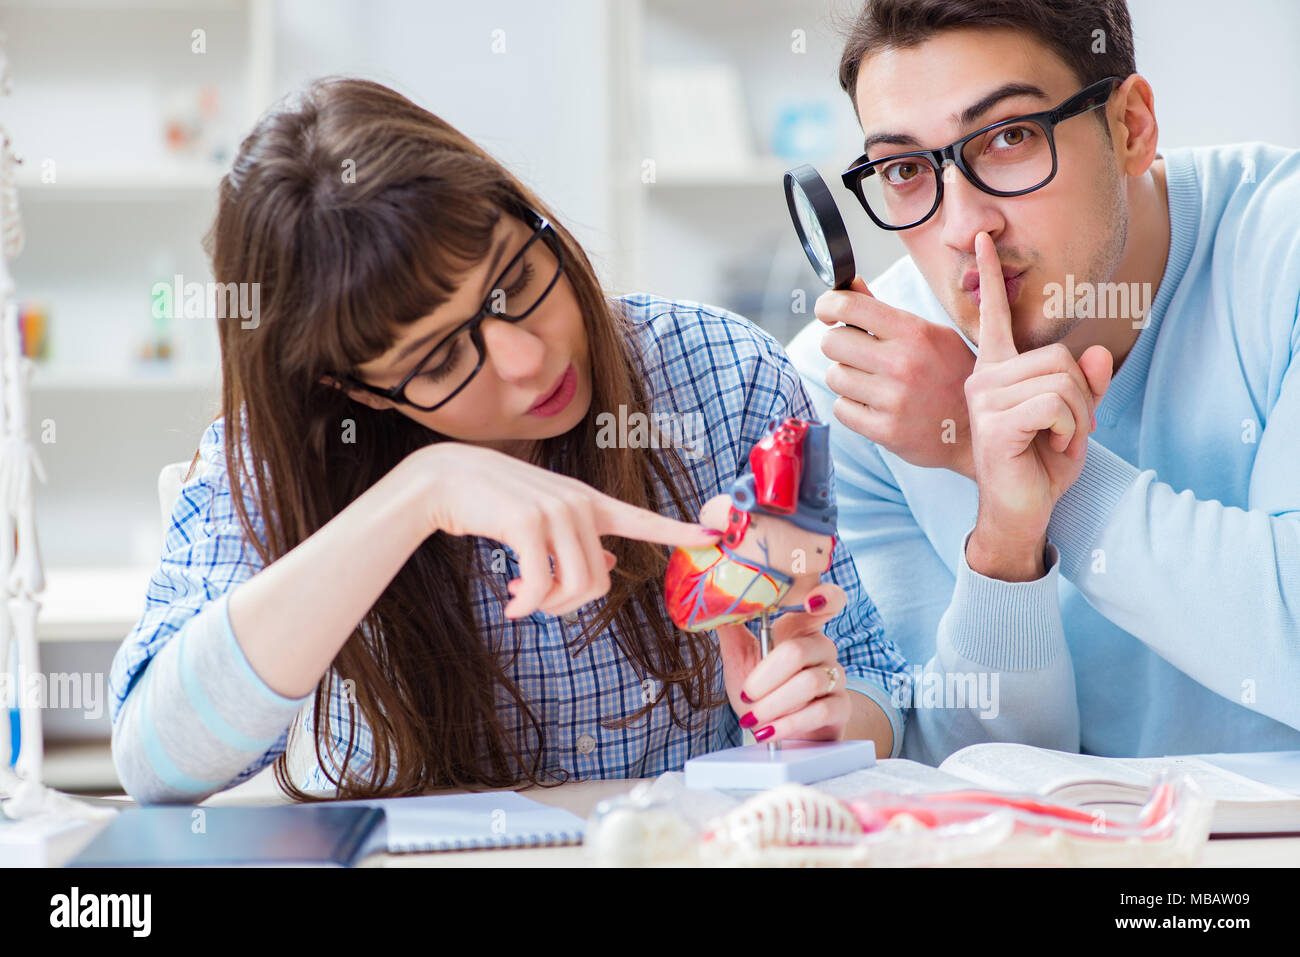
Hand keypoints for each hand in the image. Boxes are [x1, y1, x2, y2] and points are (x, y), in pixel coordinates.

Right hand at [412, 442, 722, 618]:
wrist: (445, 478)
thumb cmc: (493, 501)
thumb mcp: (543, 515)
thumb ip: (578, 538)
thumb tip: (610, 564)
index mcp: (587, 502)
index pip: (641, 518)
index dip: (677, 531)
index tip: (714, 534)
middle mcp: (579, 504)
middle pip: (599, 580)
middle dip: (569, 604)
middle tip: (536, 603)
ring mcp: (556, 511)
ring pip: (576, 585)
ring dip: (548, 607)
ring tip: (522, 600)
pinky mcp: (528, 524)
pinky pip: (542, 585)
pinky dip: (526, 606)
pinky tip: (511, 606)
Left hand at [713, 584, 850, 742]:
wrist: (777, 732)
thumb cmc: (761, 692)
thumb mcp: (740, 659)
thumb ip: (731, 628)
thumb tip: (712, 597)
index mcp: (801, 628)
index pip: (826, 602)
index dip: (825, 596)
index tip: (810, 599)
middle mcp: (823, 648)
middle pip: (798, 651)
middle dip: (765, 678)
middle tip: (746, 694)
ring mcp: (836, 677)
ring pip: (809, 683)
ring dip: (773, 704)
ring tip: (752, 718)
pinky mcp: (841, 708)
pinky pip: (820, 712)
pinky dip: (789, 724)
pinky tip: (770, 732)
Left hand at [817, 276, 976, 477]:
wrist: (976, 430)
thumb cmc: (952, 376)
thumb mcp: (932, 335)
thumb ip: (887, 313)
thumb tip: (850, 285)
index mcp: (914, 332)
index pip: (849, 306)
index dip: (827, 306)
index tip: (826, 313)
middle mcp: (902, 363)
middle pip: (832, 342)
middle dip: (838, 346)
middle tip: (856, 354)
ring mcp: (893, 399)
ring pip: (834, 376)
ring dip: (846, 378)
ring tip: (872, 383)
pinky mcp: (885, 430)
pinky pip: (841, 408)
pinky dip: (851, 406)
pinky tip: (874, 405)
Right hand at [963, 231, 1113, 578]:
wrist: (1021, 511)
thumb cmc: (1039, 466)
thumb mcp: (1074, 419)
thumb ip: (1087, 383)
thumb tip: (1099, 355)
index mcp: (996, 372)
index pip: (993, 317)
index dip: (991, 278)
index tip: (981, 240)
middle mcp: (983, 379)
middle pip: (1059, 356)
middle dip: (1080, 396)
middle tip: (1065, 430)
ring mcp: (985, 400)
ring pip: (1061, 380)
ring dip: (1076, 416)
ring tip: (1055, 440)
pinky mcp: (994, 423)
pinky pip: (1055, 404)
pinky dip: (1069, 429)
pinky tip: (1049, 447)